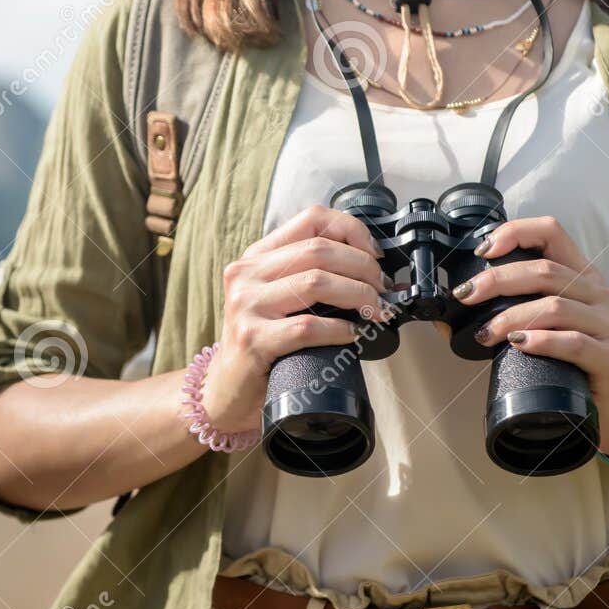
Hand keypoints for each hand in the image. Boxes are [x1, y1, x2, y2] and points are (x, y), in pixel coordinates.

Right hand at [202, 205, 386, 432]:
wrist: (227, 390)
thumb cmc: (262, 342)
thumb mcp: (276, 297)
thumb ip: (308, 275)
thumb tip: (373, 270)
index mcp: (257, 256)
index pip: (312, 218)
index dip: (352, 230)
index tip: (374, 255)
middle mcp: (247, 273)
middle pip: (319, 250)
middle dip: (364, 268)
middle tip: (382, 290)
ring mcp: (246, 305)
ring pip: (316, 283)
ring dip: (358, 296)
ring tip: (375, 311)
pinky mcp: (252, 339)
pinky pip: (307, 326)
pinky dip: (339, 329)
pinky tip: (352, 334)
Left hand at [454, 216, 608, 458]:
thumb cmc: (570, 367)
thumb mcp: (542, 330)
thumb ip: (507, 314)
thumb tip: (444, 319)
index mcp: (582, 278)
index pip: (552, 232)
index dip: (515, 232)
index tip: (482, 251)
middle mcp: (600, 295)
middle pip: (546, 271)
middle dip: (498, 280)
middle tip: (466, 296)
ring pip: (556, 307)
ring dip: (512, 317)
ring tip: (485, 334)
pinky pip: (573, 342)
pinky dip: (542, 341)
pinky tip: (519, 345)